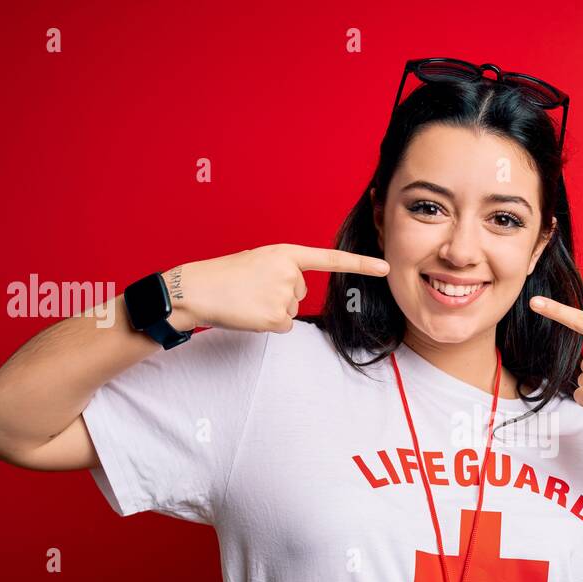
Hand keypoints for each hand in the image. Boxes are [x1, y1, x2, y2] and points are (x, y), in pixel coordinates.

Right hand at [165, 244, 388, 332]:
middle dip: (278, 295)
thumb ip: (283, 272)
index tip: (385, 268)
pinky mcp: (276, 317)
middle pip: (299, 294)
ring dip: (270, 310)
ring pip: (290, 311)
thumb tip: (293, 297)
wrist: (197, 289)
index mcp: (286, 253)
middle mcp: (289, 272)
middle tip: (251, 289)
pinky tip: (250, 314)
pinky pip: (283, 326)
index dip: (360, 265)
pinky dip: (267, 325)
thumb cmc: (225, 276)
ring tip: (246, 299)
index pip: (329, 260)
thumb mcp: (259, 262)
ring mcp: (283, 295)